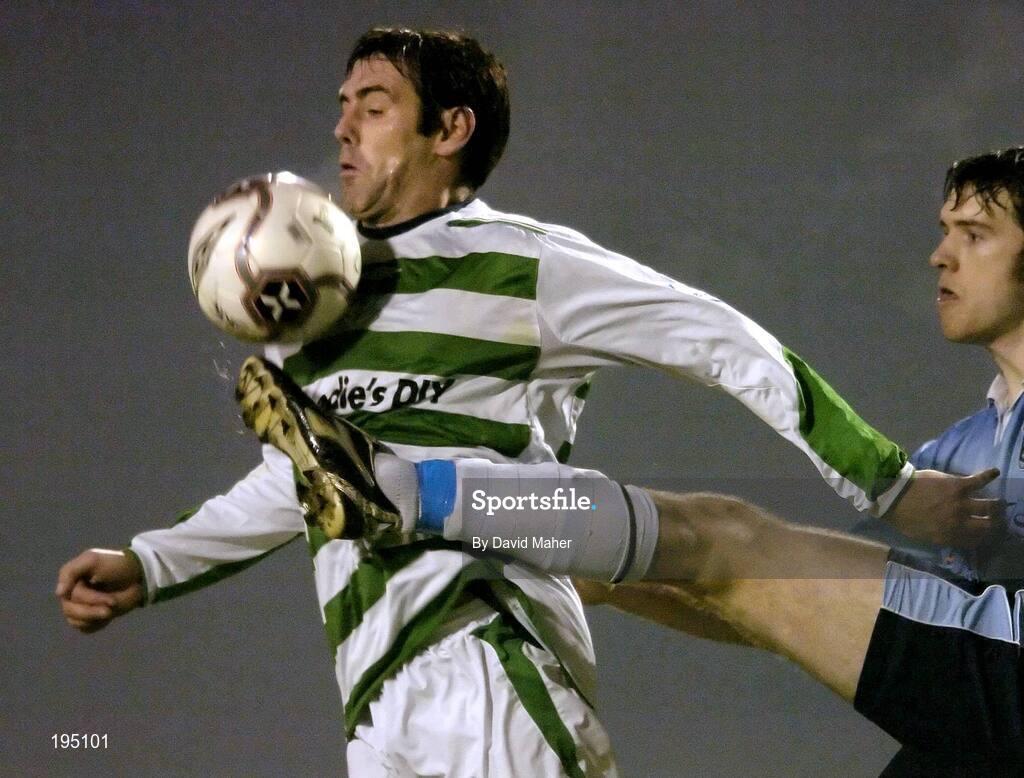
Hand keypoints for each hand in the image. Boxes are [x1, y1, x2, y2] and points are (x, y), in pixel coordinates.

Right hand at [56, 548, 144, 632]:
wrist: (137, 577)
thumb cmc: (115, 565)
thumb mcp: (92, 560)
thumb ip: (71, 572)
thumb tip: (59, 594)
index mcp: (69, 580)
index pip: (67, 594)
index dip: (87, 597)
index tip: (103, 593)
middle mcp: (71, 595)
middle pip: (70, 610)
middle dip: (92, 608)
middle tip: (112, 603)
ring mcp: (80, 608)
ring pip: (76, 621)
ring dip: (94, 617)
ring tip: (111, 610)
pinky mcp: (90, 619)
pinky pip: (85, 628)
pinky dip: (97, 624)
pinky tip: (108, 615)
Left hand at [883, 468, 1001, 546]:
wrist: (892, 496)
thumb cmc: (902, 517)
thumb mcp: (921, 536)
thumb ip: (940, 538)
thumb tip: (950, 538)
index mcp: (949, 536)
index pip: (975, 541)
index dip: (982, 537)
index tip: (984, 533)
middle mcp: (959, 522)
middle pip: (987, 525)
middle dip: (994, 523)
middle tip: (996, 518)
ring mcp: (960, 503)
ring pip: (989, 506)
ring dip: (996, 505)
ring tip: (999, 502)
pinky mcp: (957, 485)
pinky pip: (979, 480)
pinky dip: (988, 476)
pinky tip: (994, 472)